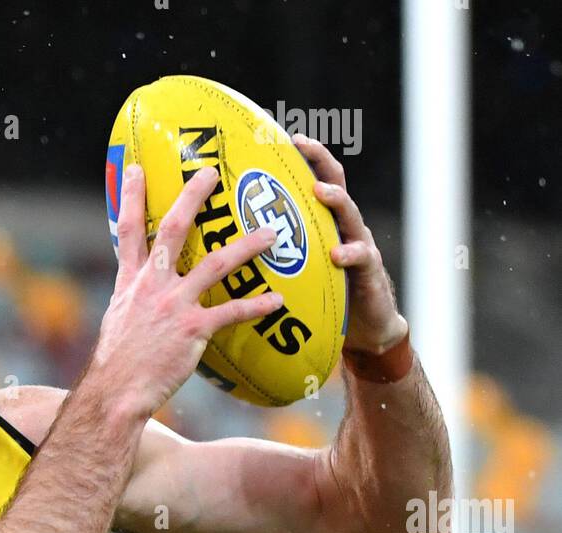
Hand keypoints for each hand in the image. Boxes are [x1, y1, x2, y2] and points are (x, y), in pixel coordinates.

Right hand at [92, 163, 284, 419]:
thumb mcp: (118, 322)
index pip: (128, 231)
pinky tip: (278, 300)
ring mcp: (174, 306)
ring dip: (246, 246)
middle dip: (192, 197)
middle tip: (211, 172)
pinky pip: (231, 313)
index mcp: (131, 283)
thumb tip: (139, 294)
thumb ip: (132, 300)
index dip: (132, 197)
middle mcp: (152, 286)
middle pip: (173, 230)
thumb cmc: (118, 365)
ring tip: (272, 233)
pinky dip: (255, 306)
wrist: (116, 394)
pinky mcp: (193, 331)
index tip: (137, 167)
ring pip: (215, 265)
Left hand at [292, 133, 407, 355]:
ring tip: (320, 193)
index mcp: (323, 224)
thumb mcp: (297, 271)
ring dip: (335, 201)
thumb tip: (231, 248)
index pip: (313, 181)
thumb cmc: (323, 297)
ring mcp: (359, 245)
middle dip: (320, 161)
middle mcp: (343, 227)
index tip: (282, 136)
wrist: (365, 328)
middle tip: (303, 145)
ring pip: (349, 214)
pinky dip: (349, 253)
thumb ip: (276, 255)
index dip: (302, 158)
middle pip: (335, 184)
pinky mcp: (369, 271)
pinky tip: (336, 255)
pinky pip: (360, 258)